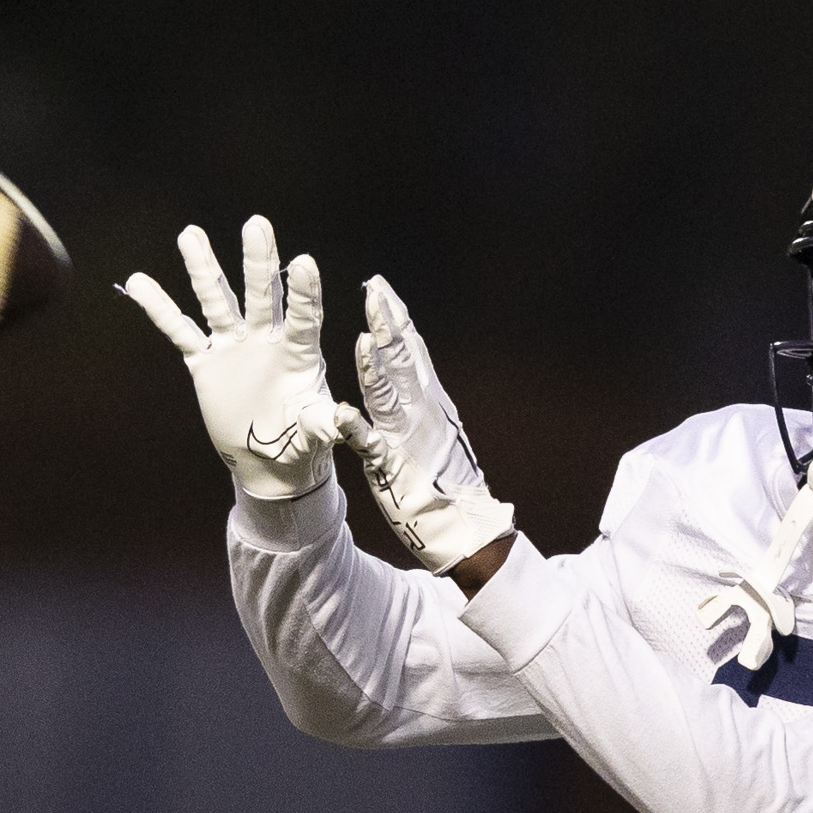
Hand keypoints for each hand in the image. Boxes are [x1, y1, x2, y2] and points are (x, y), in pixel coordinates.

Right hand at [123, 216, 339, 499]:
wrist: (268, 459)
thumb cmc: (301, 441)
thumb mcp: (315, 431)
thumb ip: (326, 422)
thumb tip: (343, 418)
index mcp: (299, 353)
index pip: (302, 317)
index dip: (303, 293)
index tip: (304, 263)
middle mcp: (266, 339)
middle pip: (262, 295)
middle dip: (259, 261)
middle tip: (257, 224)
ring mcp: (234, 346)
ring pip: (218, 301)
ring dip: (204, 269)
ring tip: (190, 234)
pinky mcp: (206, 361)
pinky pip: (180, 331)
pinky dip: (160, 309)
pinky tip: (139, 283)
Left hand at [336, 275, 514, 574]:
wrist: (467, 526)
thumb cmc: (448, 478)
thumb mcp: (437, 425)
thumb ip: (422, 394)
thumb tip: (408, 360)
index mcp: (431, 400)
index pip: (411, 349)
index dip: (396, 317)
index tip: (381, 287)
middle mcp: (423, 411)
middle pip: (404, 360)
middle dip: (389, 323)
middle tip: (374, 289)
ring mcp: (409, 437)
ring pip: (390, 394)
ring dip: (376, 366)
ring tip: (364, 337)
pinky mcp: (394, 466)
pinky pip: (372, 445)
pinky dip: (358, 427)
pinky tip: (344, 411)